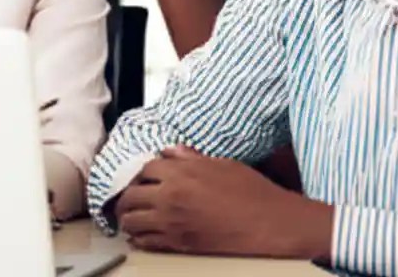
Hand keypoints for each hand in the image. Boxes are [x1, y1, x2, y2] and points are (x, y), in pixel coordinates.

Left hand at [114, 146, 331, 259]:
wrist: (270, 225)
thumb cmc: (251, 192)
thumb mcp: (221, 164)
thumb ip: (190, 158)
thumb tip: (169, 152)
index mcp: (180, 174)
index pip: (145, 169)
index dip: (143, 173)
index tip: (145, 177)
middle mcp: (170, 198)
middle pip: (131, 196)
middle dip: (127, 196)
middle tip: (129, 198)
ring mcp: (172, 223)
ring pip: (132, 221)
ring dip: (127, 217)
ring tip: (129, 217)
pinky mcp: (179, 245)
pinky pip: (146, 243)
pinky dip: (139, 239)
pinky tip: (140, 236)